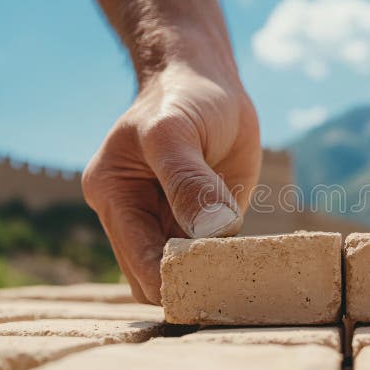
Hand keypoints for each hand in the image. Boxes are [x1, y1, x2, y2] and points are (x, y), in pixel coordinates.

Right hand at [82, 63, 260, 303]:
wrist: (209, 82)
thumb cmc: (185, 98)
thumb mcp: (177, 130)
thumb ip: (189, 180)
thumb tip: (210, 232)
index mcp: (114, 196)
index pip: (139, 263)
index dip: (174, 282)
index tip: (215, 285)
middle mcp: (136, 217)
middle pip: (158, 281)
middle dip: (193, 288)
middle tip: (236, 286)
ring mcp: (169, 222)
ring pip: (187, 276)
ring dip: (215, 279)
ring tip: (248, 274)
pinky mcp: (203, 223)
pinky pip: (214, 259)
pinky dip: (232, 265)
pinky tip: (255, 260)